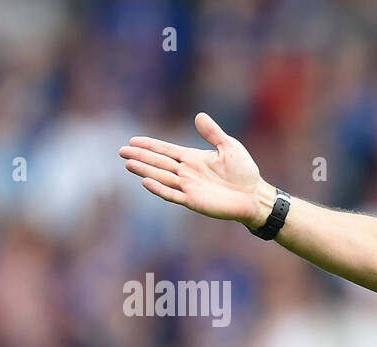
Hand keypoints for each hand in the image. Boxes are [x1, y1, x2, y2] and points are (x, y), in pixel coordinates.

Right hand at [119, 112, 270, 227]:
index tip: (133, 140)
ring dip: (145, 170)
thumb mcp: (229, 147)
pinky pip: (172, 195)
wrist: (254, 195)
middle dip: (141, 156)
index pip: (166, 150)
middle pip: (159, 163)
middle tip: (121, 151)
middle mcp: (187, 172)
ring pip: (161, 177)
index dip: (150, 145)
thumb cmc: (244, 172)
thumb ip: (213, 133)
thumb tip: (198, 116)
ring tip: (128, 163)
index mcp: (193, 158)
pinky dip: (159, 189)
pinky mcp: (193, 201)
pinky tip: (146, 181)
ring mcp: (189, 187)